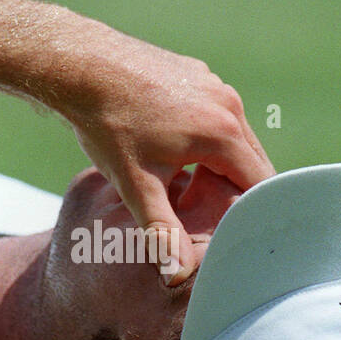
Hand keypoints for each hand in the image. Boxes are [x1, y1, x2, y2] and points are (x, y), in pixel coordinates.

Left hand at [56, 31, 274, 284]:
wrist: (80, 65)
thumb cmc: (107, 125)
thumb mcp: (135, 185)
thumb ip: (162, 231)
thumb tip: (178, 274)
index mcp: (222, 132)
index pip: (260, 185)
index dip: (252, 214)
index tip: (238, 235)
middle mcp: (227, 104)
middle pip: (252, 162)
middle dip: (236, 193)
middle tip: (212, 220)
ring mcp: (214, 85)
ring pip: (234, 139)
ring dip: (220, 167)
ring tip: (190, 192)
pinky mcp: (197, 75)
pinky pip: (216, 117)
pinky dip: (207, 141)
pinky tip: (174, 156)